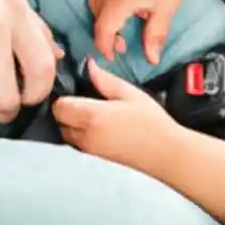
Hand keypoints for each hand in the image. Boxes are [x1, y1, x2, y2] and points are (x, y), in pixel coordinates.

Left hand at [52, 58, 184, 173]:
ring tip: (93, 114)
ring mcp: (89, 150)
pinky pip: (77, 143)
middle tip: (85, 101)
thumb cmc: (151, 122)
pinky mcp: (95, 158)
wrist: (165, 153)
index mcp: (92, 116)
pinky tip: (99, 127)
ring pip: (66, 134)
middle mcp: (85, 135)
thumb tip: (88, 66)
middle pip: (59, 122)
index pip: (59, 107)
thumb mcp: (130, 94)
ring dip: (72, 124)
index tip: (77, 90)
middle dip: (66, 110)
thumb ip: (105, 80)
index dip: (65, 97)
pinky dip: (80, 134)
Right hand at [88, 0, 196, 63]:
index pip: (104, 28)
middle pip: (97, 17)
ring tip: (122, 25)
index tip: (112, 56)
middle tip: (123, 43)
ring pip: (94, 3)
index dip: (104, 46)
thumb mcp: (165, 12)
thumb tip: (151, 59)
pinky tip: (119, 9)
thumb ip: (154, 37)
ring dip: (103, 18)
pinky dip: (103, 3)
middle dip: (106, 34)